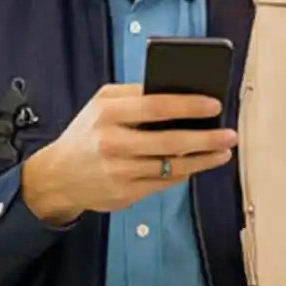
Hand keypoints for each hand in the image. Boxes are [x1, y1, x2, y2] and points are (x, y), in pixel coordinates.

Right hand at [22, 83, 235, 225]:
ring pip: (172, 165)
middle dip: (206, 137)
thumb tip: (178, 91)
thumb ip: (135, 93)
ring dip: (203, 159)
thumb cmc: (87, 133)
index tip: (214, 104)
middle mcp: (113, 143)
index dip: (189, 105)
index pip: (156, 106)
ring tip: (223, 151)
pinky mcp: (125, 193)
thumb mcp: (101, 103)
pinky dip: (185, 172)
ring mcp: (119, 171)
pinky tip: (199, 164)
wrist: (56, 177)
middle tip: (229, 134)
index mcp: (108, 113)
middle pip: (170, 140)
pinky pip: (164, 182)